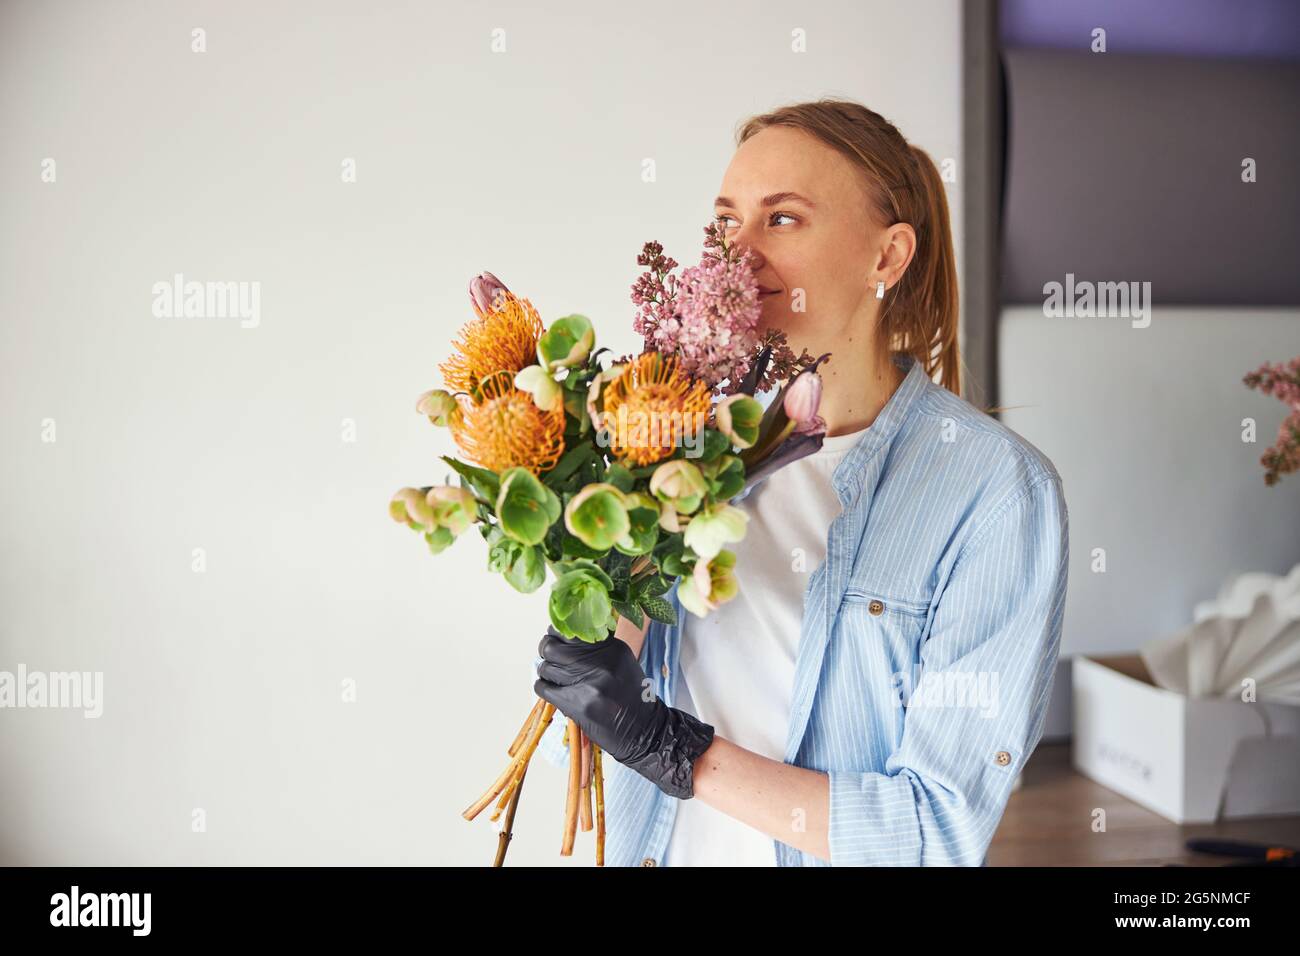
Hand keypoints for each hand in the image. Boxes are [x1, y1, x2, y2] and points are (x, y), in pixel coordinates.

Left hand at [533, 625, 714, 799]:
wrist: (643, 730)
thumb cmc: (631, 696)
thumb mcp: (621, 662)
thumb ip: (598, 648)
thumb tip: (566, 636)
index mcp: (611, 648)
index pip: (573, 630)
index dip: (558, 632)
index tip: (556, 636)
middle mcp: (599, 662)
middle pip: (552, 646)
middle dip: (546, 649)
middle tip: (549, 655)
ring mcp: (587, 683)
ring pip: (545, 667)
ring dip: (546, 671)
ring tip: (554, 676)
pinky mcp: (576, 704)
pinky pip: (543, 688)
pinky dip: (544, 687)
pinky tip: (553, 690)